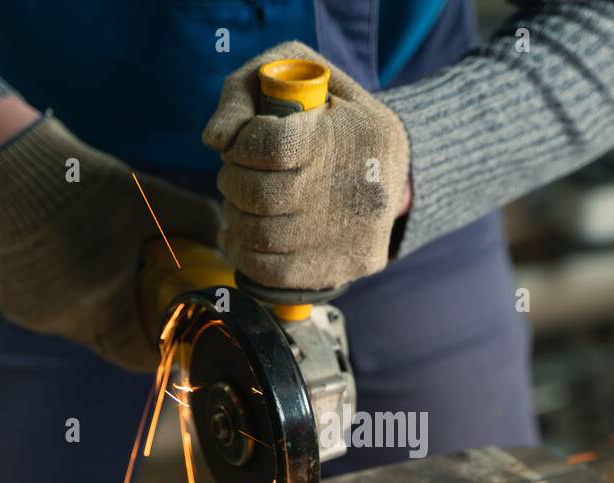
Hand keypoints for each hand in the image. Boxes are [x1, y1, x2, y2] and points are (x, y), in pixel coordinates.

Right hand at [0, 116, 222, 369]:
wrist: (14, 166)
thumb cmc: (86, 185)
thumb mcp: (150, 197)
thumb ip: (199, 219)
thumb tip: (226, 243)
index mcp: (100, 303)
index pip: (137, 355)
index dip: (161, 348)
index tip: (175, 335)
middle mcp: (63, 319)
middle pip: (112, 342)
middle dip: (133, 326)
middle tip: (150, 301)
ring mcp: (35, 316)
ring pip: (83, 329)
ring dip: (101, 311)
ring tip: (110, 275)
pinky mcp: (15, 306)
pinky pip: (55, 315)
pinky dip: (71, 300)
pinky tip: (74, 268)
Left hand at [202, 41, 410, 291]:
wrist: (398, 171)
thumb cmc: (332, 117)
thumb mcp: (297, 78)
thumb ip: (245, 93)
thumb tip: (215, 139)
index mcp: (348, 133)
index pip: (270, 145)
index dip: (241, 145)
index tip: (242, 143)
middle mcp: (356, 189)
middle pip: (259, 195)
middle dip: (233, 181)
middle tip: (237, 174)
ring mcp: (353, 234)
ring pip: (259, 236)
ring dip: (236, 216)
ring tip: (244, 201)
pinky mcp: (346, 266)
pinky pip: (271, 272)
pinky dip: (243, 254)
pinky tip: (240, 237)